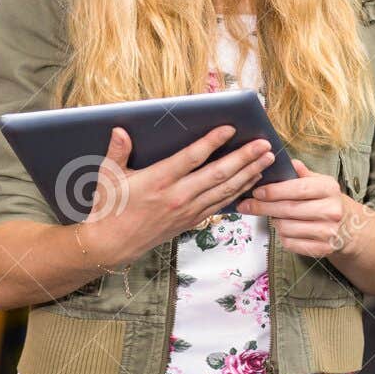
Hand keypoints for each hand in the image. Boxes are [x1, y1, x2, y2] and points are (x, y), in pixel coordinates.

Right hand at [82, 125, 278, 265]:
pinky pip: (220, 205)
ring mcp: (187, 211)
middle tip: (264, 145)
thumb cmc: (110, 207)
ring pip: (225, 191)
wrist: (112, 244)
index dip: (212, 142)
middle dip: (244, 158)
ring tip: (266, 160)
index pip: (191, 158)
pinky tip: (251, 182)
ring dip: (248, 174)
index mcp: (158, 181)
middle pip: (218, 174)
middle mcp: (177, 196)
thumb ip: (117, 151)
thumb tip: (120, 131)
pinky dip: (238, 193)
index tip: (230, 128)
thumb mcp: (109, 176)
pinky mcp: (190, 221)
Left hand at [235, 159, 350, 257]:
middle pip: (289, 210)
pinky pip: (290, 243)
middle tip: (247, 205)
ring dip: (274, 222)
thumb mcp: (320, 182)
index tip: (257, 192)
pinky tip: (285, 229)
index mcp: (329, 189)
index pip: (298, 189)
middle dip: (263, 207)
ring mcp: (328, 232)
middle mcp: (331, 211)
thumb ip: (302, 173)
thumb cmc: (327, 201)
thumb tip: (286, 161)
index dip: (274, 191)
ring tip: (275, 216)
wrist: (350, 227)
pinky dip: (282, 236)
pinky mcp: (322, 249)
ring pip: (286, 228)